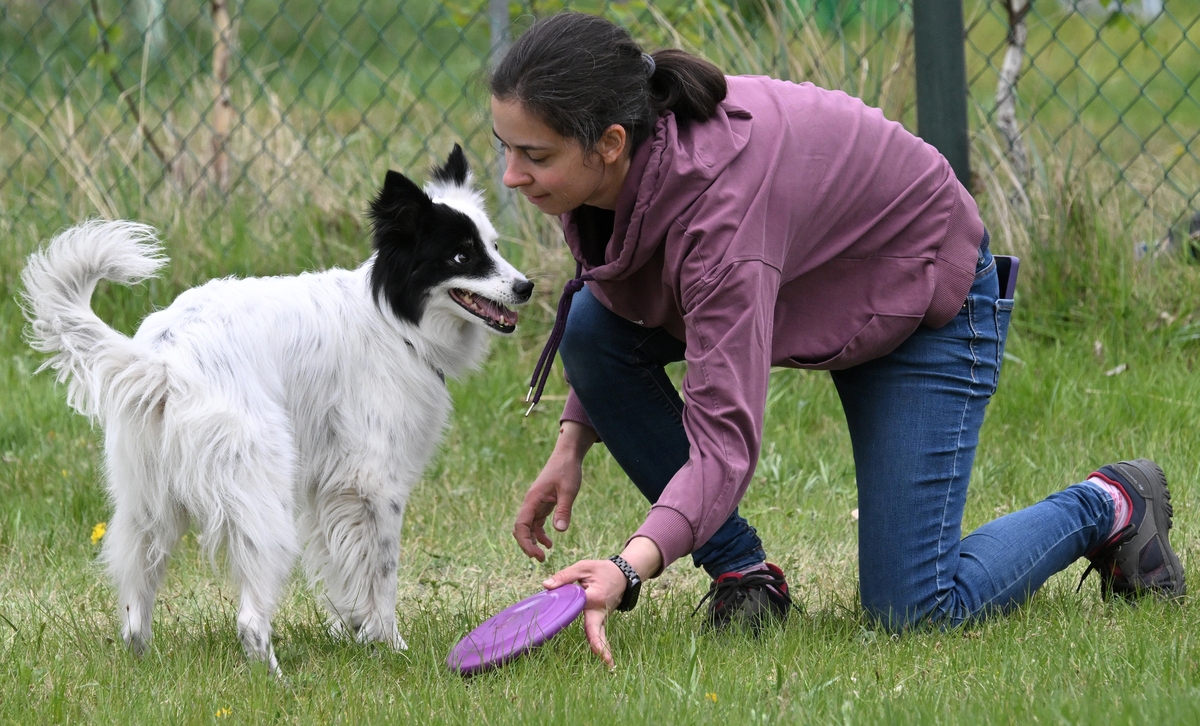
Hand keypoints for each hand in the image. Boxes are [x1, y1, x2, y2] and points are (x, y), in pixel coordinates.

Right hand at [513, 422, 596, 560]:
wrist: (567, 455)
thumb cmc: (567, 470)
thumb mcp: (569, 491)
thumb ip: (564, 510)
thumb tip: (559, 531)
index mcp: (533, 499)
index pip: (521, 525)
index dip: (525, 542)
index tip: (536, 554)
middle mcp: (531, 502)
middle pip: (521, 528)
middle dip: (527, 545)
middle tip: (541, 559)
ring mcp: (536, 503)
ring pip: (528, 527)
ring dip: (533, 541)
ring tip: (544, 556)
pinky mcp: (543, 503)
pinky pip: (537, 522)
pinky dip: (540, 534)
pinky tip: (550, 543)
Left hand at [541, 538, 662, 668]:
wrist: (623, 575)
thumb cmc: (601, 570)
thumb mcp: (584, 567)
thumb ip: (565, 576)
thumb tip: (546, 585)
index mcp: (595, 596)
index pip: (578, 604)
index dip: (567, 604)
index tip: (562, 611)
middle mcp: (600, 610)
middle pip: (597, 630)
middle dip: (601, 645)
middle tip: (607, 661)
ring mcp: (603, 617)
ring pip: (600, 634)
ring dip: (603, 648)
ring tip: (609, 665)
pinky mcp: (602, 620)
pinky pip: (599, 632)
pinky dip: (601, 644)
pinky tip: (603, 658)